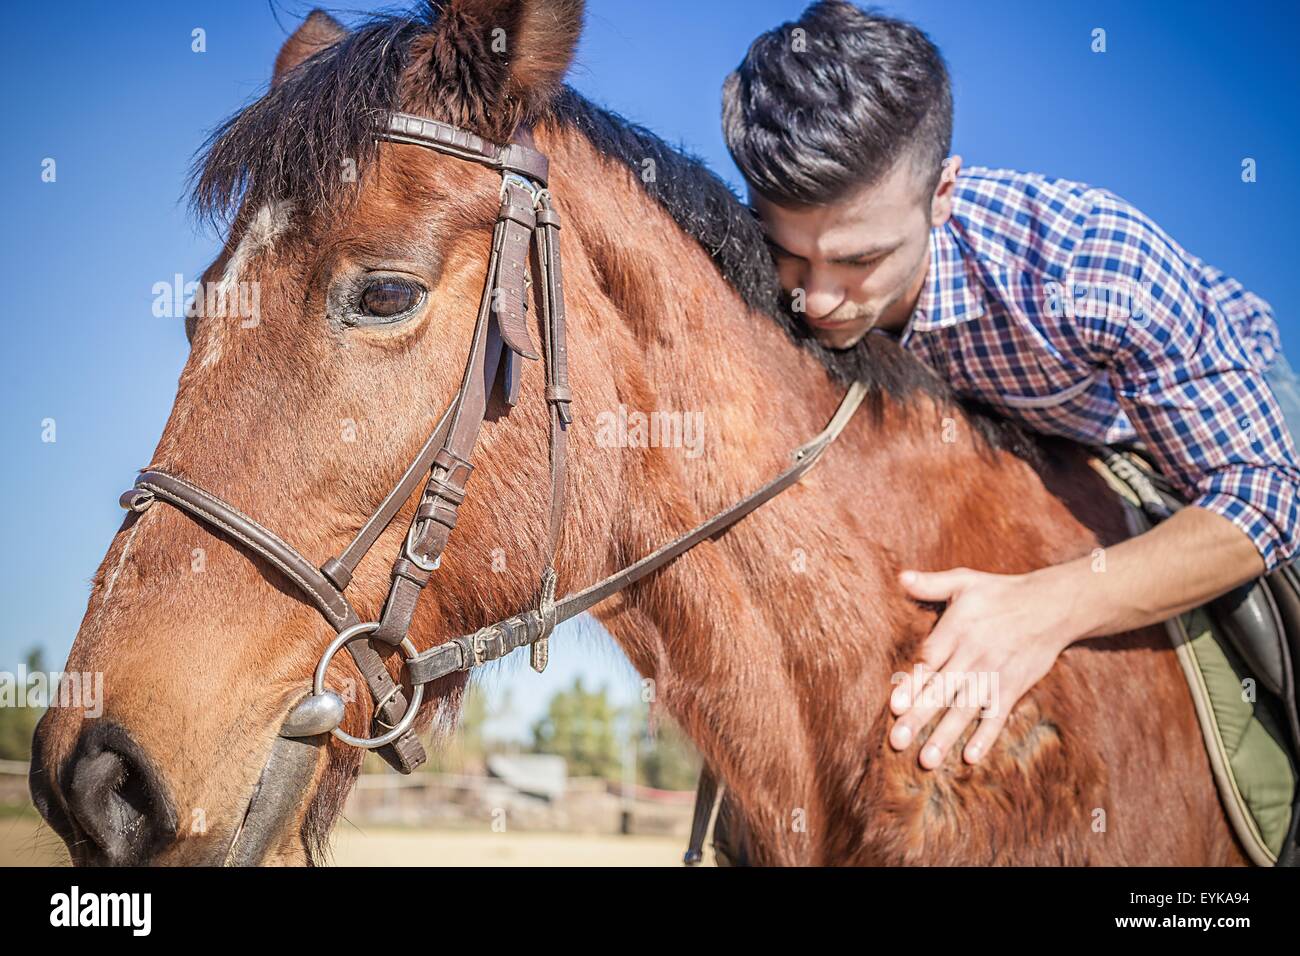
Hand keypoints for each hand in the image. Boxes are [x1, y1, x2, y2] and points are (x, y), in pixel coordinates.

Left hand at [888, 566, 1077, 768]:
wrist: (1051, 605)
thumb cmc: (1000, 593)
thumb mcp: (964, 581)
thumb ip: (931, 584)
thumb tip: (900, 577)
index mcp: (956, 631)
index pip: (928, 662)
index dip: (911, 684)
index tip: (895, 707)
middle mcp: (972, 657)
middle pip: (941, 691)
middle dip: (919, 717)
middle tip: (897, 741)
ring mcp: (993, 675)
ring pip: (965, 709)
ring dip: (946, 735)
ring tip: (926, 760)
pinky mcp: (1013, 687)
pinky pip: (997, 716)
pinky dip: (985, 737)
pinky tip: (970, 758)